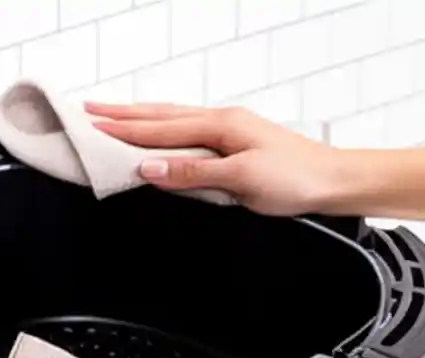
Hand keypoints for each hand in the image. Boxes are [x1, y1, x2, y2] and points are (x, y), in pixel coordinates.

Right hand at [86, 101, 351, 216]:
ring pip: (174, 119)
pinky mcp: (236, 142)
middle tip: (91, 110)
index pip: (160, 129)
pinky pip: (189, 130)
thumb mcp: (240, 180)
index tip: (92, 126)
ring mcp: (230, 130)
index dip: (124, 129)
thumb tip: (148, 166)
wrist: (334, 181)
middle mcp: (222, 121)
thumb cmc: (295, 179)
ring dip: (142, 116)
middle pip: (162, 115)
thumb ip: (191, 173)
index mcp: (219, 126)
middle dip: (124, 113)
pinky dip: (164, 127)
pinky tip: (161, 131)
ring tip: (116, 114)